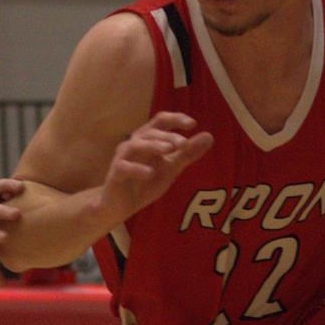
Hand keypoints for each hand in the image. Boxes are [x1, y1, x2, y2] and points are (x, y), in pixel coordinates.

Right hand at [97, 111, 213, 221]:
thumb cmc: (145, 182)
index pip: (161, 121)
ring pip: (136, 144)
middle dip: (168, 136)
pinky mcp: (115, 173)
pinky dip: (137, 169)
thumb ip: (188, 153)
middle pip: (151, 132)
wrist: (121, 205)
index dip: (176, 119)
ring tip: (169, 150)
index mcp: (149, 139)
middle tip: (184, 144)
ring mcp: (123, 157)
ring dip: (153, 145)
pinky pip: (124, 167)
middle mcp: (135, 143)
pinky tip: (150, 173)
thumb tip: (209, 136)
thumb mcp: (171, 168)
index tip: (192, 124)